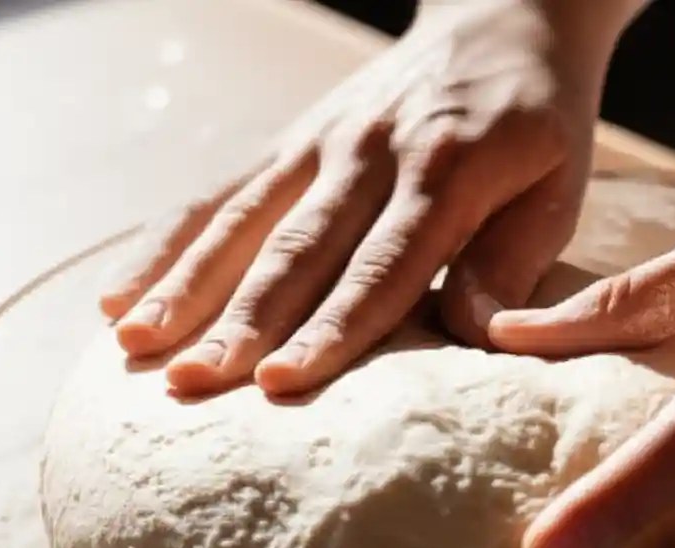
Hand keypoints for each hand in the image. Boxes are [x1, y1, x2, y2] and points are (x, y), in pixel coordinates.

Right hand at [101, 0, 630, 395]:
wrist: (503, 17)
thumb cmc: (536, 122)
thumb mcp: (556, 185)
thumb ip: (514, 259)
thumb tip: (472, 334)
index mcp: (446, 170)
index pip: (380, 267)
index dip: (329, 329)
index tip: (280, 384)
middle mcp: (369, 153)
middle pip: (295, 250)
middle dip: (239, 321)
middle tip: (188, 383)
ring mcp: (318, 143)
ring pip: (241, 222)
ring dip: (185, 286)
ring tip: (133, 345)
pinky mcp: (288, 142)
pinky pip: (219, 194)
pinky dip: (167, 244)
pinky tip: (118, 294)